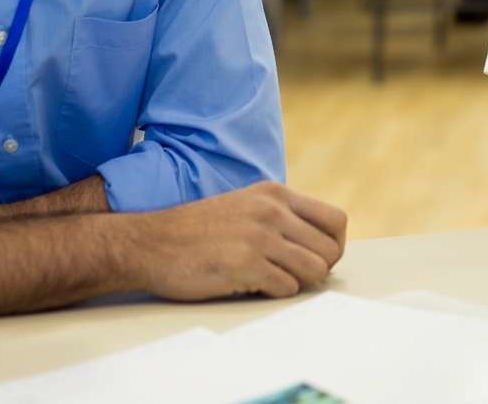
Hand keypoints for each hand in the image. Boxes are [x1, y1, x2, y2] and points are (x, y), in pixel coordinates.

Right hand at [132, 182, 347, 299]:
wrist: (151, 243)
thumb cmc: (198, 231)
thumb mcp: (245, 205)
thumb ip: (281, 216)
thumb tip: (319, 245)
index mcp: (276, 194)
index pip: (336, 221)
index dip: (333, 246)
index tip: (317, 259)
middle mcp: (272, 211)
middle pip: (330, 251)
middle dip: (318, 270)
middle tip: (295, 276)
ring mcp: (260, 237)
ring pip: (315, 271)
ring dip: (299, 283)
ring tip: (273, 281)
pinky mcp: (246, 264)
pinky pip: (287, 287)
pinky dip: (276, 293)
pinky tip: (253, 285)